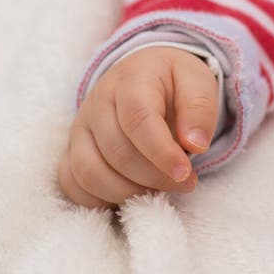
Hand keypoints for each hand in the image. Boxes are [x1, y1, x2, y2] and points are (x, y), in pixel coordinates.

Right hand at [58, 46, 219, 207]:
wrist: (144, 73)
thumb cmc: (173, 81)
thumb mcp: (197, 79)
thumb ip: (200, 108)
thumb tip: (196, 145)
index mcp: (130, 79)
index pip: (137, 119)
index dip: (161, 152)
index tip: (185, 172)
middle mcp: (98, 102)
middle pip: (116, 152)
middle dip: (154, 177)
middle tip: (185, 181)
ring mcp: (81, 127)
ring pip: (89, 172)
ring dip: (128, 192)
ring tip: (159, 189)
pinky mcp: (73, 149)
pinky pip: (72, 184)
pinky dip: (99, 199)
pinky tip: (131, 195)